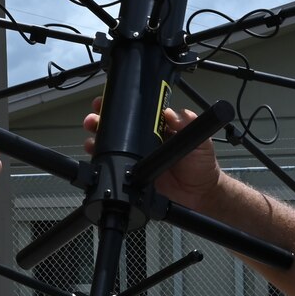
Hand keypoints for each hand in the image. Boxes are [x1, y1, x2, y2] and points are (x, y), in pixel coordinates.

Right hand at [83, 98, 220, 209]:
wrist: (199, 195)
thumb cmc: (202, 166)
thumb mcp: (200, 142)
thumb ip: (189, 126)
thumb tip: (172, 113)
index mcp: (160, 129)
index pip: (138, 113)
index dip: (122, 106)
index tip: (109, 100)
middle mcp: (145, 141)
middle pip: (118, 126)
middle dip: (102, 119)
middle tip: (94, 117)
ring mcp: (137, 157)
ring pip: (112, 144)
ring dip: (98, 137)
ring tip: (92, 135)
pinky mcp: (133, 174)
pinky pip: (114, 166)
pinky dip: (101, 160)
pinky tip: (95, 154)